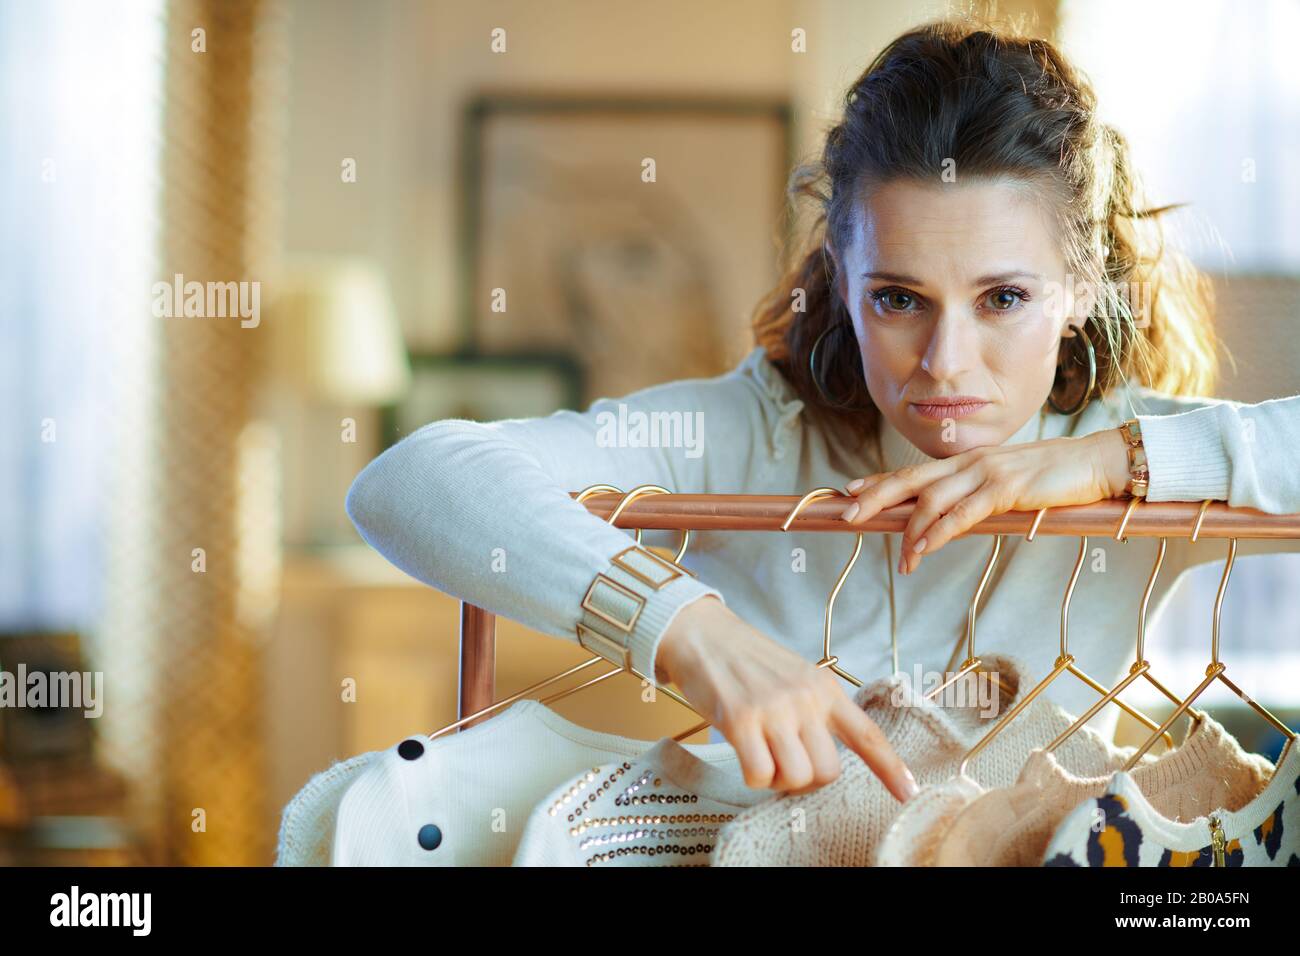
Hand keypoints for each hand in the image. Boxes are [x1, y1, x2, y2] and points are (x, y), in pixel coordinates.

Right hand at [655, 595, 917, 801]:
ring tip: (764, 757)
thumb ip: (815, 711)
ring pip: (796, 777)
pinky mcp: (740, 720)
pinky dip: (754, 777)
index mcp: (825, 688)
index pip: (867, 734)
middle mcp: (805, 699)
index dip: (891, 767)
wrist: (703, 635)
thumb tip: (822, 760)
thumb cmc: (748, 661)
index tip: (908, 792)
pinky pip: (759, 774)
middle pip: (828, 771)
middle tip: (786, 763)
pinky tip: (746, 757)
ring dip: (778, 780)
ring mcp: (773, 709)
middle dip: (808, 780)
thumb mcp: (796, 676)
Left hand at [840, 426, 1131, 574]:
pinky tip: (924, 548)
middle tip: (846, 515)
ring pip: (932, 500)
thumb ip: (980, 496)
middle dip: (876, 497)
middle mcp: (971, 462)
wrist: (1099, 461)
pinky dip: (939, 532)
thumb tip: (954, 518)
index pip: (915, 471)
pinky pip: (963, 513)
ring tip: (901, 560)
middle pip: (911, 480)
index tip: (851, 490)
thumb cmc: (1056, 478)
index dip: (881, 481)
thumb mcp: (1009, 485)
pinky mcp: (1007, 488)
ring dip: (911, 531)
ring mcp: (987, 473)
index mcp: (969, 461)